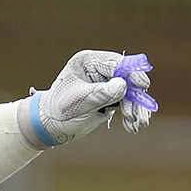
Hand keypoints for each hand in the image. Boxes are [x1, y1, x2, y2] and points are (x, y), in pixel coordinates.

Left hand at [20, 50, 141, 147]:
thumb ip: (101, 94)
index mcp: (86, 62)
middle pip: (126, 78)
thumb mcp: (79, 103)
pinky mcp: (108, 96)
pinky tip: (131, 126)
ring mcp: (104, 82)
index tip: (142, 85)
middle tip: (139, 116)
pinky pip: (125, 102)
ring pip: (128, 92)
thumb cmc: (57, 112)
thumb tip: (123, 86)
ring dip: (135, 108)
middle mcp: (97, 69)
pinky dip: (130, 114)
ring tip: (138, 125)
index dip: (131, 73)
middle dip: (134, 98)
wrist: (48, 128)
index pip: (115, 63)